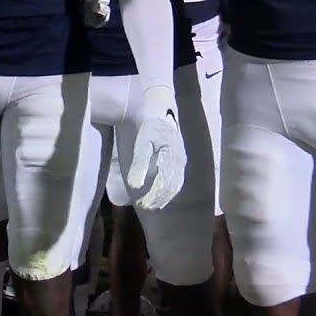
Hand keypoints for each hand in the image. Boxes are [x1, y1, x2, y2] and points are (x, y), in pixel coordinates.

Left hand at [127, 87, 186, 210]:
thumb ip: (140, 164)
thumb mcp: (142, 143)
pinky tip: (162, 193)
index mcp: (171, 159)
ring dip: (164, 196)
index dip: (153, 197)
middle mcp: (179, 162)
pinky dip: (169, 189)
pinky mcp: (178, 158)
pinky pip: (176, 178)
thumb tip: (135, 185)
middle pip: (170, 186)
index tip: (142, 205)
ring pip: (175, 184)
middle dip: (158, 198)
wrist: (159, 109)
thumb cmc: (149, 126)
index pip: (163, 184)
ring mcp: (180, 160)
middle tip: (145, 206)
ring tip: (152, 204)